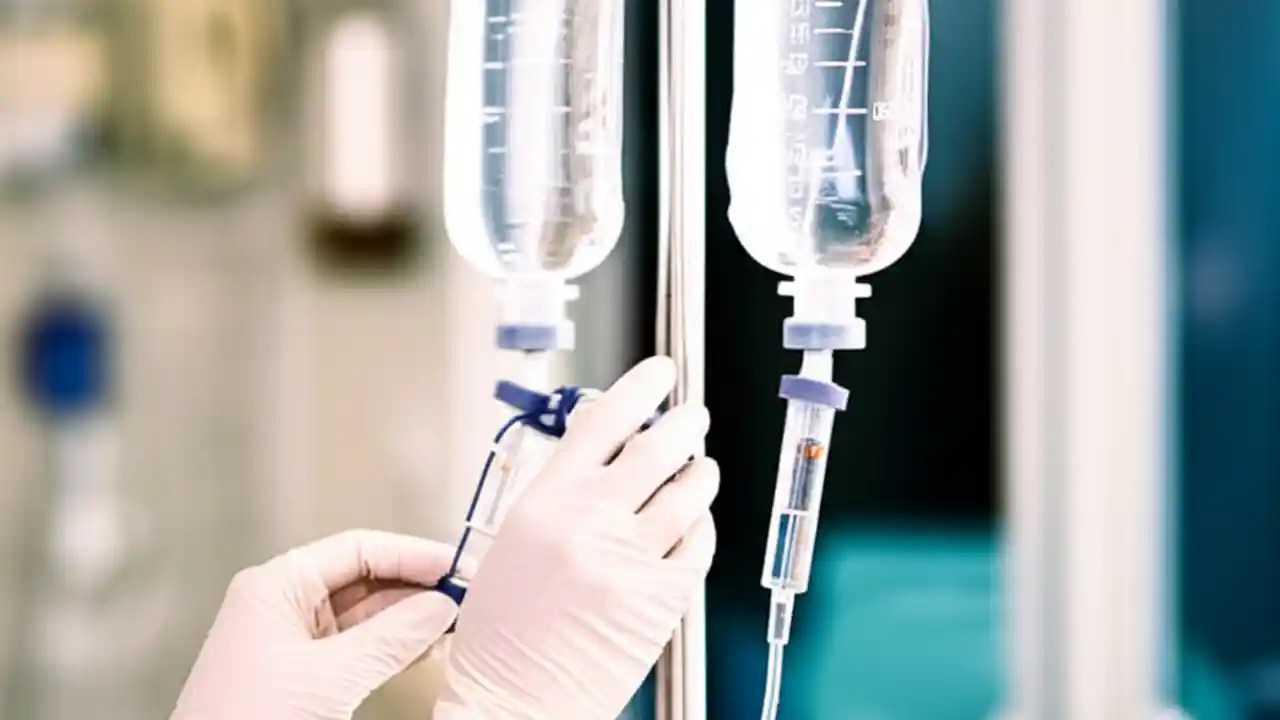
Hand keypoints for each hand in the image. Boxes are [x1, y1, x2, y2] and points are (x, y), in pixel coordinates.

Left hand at [172, 531, 458, 719]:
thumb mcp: (332, 676)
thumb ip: (393, 636)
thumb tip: (441, 606)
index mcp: (276, 586)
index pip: (358, 548)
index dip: (412, 554)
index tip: (457, 567)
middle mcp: (282, 604)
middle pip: (364, 578)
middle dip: (415, 587)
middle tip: (465, 598)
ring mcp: (291, 641)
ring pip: (364, 615)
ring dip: (409, 620)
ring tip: (453, 624)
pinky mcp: (302, 675)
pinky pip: (357, 647)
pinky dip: (392, 647)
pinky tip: (424, 650)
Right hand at [436, 356, 719, 719]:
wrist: (515, 698)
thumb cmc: (505, 630)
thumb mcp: (516, 543)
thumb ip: (561, 493)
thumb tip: (609, 449)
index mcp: (544, 503)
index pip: (603, 421)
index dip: (639, 388)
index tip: (660, 373)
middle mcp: (590, 523)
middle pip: (657, 447)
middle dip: (684, 424)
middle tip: (693, 416)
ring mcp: (630, 560)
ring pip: (689, 493)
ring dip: (702, 473)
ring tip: (702, 468)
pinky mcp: (662, 598)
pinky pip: (699, 545)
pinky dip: (703, 527)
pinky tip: (696, 524)